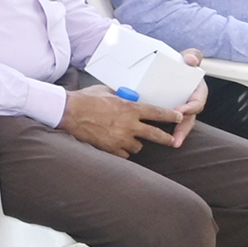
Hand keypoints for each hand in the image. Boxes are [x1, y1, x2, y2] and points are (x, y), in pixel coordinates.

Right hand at [61, 87, 177, 158]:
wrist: (69, 112)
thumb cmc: (86, 99)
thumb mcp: (108, 91)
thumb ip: (121, 96)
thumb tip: (127, 97)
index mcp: (130, 108)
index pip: (158, 113)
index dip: (171, 116)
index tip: (179, 117)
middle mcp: (129, 125)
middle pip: (155, 135)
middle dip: (166, 138)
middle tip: (171, 140)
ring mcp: (120, 138)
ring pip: (138, 147)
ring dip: (136, 144)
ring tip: (130, 140)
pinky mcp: (110, 148)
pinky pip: (123, 154)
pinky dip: (122, 151)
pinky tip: (118, 147)